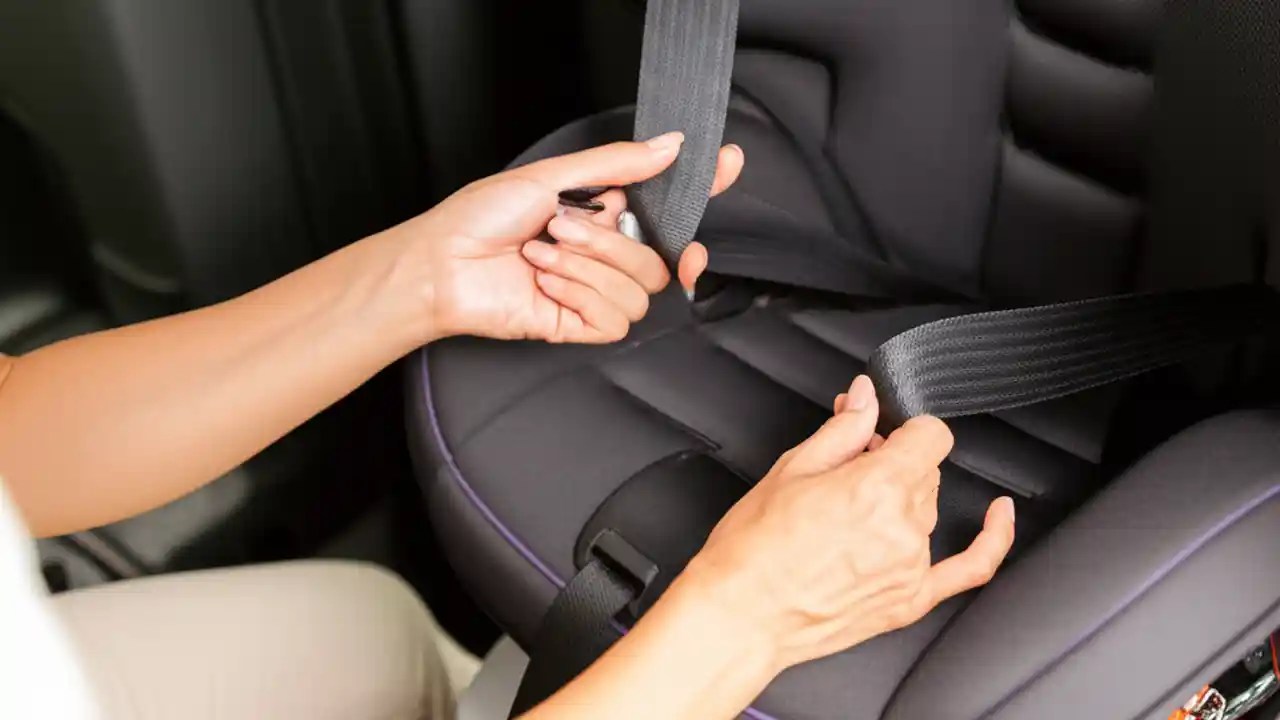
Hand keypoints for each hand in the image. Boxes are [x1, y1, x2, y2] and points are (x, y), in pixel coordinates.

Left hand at [389, 133, 742, 343]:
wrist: (441, 267)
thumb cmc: (480, 218)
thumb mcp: (551, 177)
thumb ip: (618, 164)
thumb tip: (671, 144)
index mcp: (603, 215)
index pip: (670, 209)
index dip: (704, 190)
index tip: (728, 164)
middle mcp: (605, 255)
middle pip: (658, 260)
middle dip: (609, 242)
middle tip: (561, 227)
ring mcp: (593, 293)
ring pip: (640, 290)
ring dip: (587, 269)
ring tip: (542, 256)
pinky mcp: (578, 325)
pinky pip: (615, 319)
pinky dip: (580, 297)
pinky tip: (546, 286)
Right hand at [681, 375, 1016, 672]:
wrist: (739, 615)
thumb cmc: (751, 550)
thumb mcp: (791, 470)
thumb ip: (842, 430)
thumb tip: (866, 396)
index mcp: (875, 486)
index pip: (929, 435)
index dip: (904, 427)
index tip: (882, 431)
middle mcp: (902, 527)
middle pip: (924, 471)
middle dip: (891, 461)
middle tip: (846, 468)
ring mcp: (910, 567)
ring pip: (928, 509)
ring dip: (901, 499)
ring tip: (848, 512)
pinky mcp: (909, 601)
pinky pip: (971, 568)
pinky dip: (992, 538)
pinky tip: (999, 515)